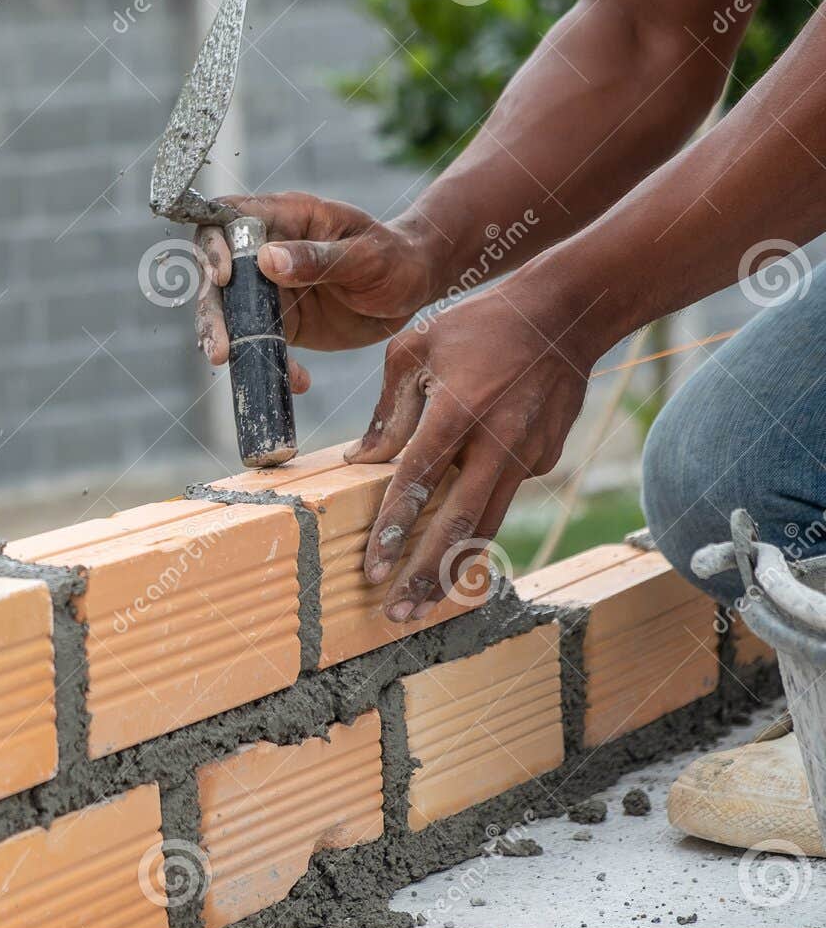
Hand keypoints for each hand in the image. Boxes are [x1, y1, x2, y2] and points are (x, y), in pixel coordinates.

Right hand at [193, 193, 440, 388]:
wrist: (412, 290)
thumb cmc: (395, 258)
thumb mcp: (366, 256)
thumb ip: (318, 258)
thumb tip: (266, 259)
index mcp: (286, 217)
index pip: (229, 217)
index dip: (213, 242)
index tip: (222, 276)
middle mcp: (267, 249)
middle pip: (218, 273)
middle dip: (212, 309)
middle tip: (218, 346)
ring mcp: (270, 287)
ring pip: (230, 311)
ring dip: (227, 339)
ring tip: (230, 363)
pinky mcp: (280, 321)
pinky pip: (260, 342)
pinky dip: (270, 363)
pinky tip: (297, 380)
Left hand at [346, 281, 598, 621]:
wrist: (565, 313)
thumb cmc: (479, 324)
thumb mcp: (415, 348)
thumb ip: (387, 410)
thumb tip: (362, 459)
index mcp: (458, 410)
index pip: (418, 483)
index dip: (393, 531)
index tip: (373, 570)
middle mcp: (497, 440)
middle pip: (457, 523)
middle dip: (424, 575)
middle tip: (396, 613)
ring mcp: (527, 455)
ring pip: (486, 524)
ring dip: (452, 569)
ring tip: (422, 606)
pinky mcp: (545, 460)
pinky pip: (501, 497)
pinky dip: (476, 526)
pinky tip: (452, 550)